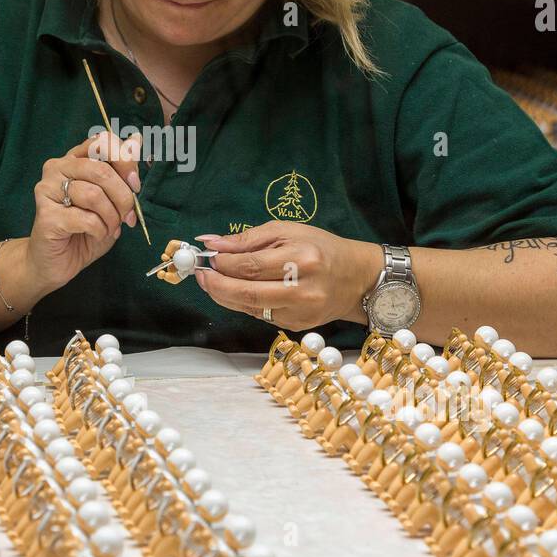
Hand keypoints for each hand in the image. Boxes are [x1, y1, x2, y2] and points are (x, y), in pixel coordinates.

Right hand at [26, 132, 140, 291]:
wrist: (56, 262)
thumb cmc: (85, 230)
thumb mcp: (111, 200)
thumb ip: (121, 172)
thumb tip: (136, 140)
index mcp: (74, 159)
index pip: (102, 142)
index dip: (125, 162)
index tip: (135, 185)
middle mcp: (57, 168)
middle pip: (100, 170)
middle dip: (123, 196)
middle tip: (128, 216)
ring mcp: (48, 191)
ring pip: (94, 195)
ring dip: (112, 217)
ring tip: (111, 228)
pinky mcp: (46, 216)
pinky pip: (86, 218)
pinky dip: (100, 230)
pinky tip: (97, 235)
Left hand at [191, 222, 380, 331]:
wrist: (357, 278)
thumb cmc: (321, 248)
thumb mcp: (287, 231)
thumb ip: (247, 239)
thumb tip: (211, 242)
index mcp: (303, 259)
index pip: (251, 266)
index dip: (223, 264)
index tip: (207, 258)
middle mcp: (304, 289)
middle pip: (248, 293)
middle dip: (216, 285)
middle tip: (200, 275)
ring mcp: (302, 312)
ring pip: (252, 308)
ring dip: (225, 296)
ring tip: (213, 283)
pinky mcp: (299, 325)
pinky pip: (262, 315)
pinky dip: (246, 303)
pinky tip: (240, 292)